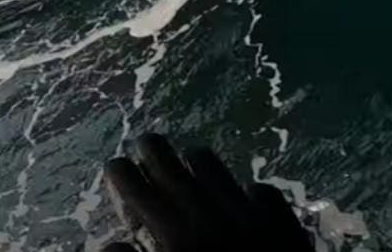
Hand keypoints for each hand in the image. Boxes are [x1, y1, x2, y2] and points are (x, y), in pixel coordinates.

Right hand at [102, 133, 310, 251]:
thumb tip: (111, 244)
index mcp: (174, 234)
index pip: (134, 183)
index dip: (120, 171)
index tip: (115, 167)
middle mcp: (206, 213)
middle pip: (166, 158)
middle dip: (150, 149)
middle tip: (144, 149)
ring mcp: (245, 212)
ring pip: (208, 162)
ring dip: (192, 162)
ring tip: (187, 168)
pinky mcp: (279, 222)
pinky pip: (258, 191)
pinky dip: (246, 194)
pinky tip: (242, 204)